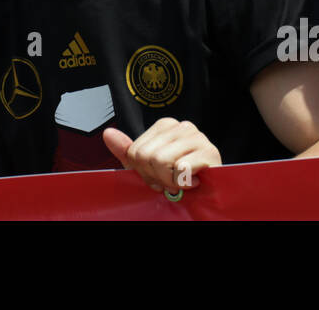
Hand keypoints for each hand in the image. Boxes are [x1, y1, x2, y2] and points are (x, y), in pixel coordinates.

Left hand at [103, 118, 220, 193]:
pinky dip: (183, 182)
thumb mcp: (148, 166)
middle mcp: (182, 126)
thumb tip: (107, 133)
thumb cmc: (180, 177)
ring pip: (160, 161)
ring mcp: (197, 136)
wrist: (211, 192)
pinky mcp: (209, 152)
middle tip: (170, 181)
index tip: (159, 176)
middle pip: (146, 156)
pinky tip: (193, 181)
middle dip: (156, 177)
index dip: (144, 172)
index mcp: (165, 125)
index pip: (136, 151)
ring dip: (169, 181)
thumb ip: (127, 151)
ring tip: (181, 181)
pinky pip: (181, 169)